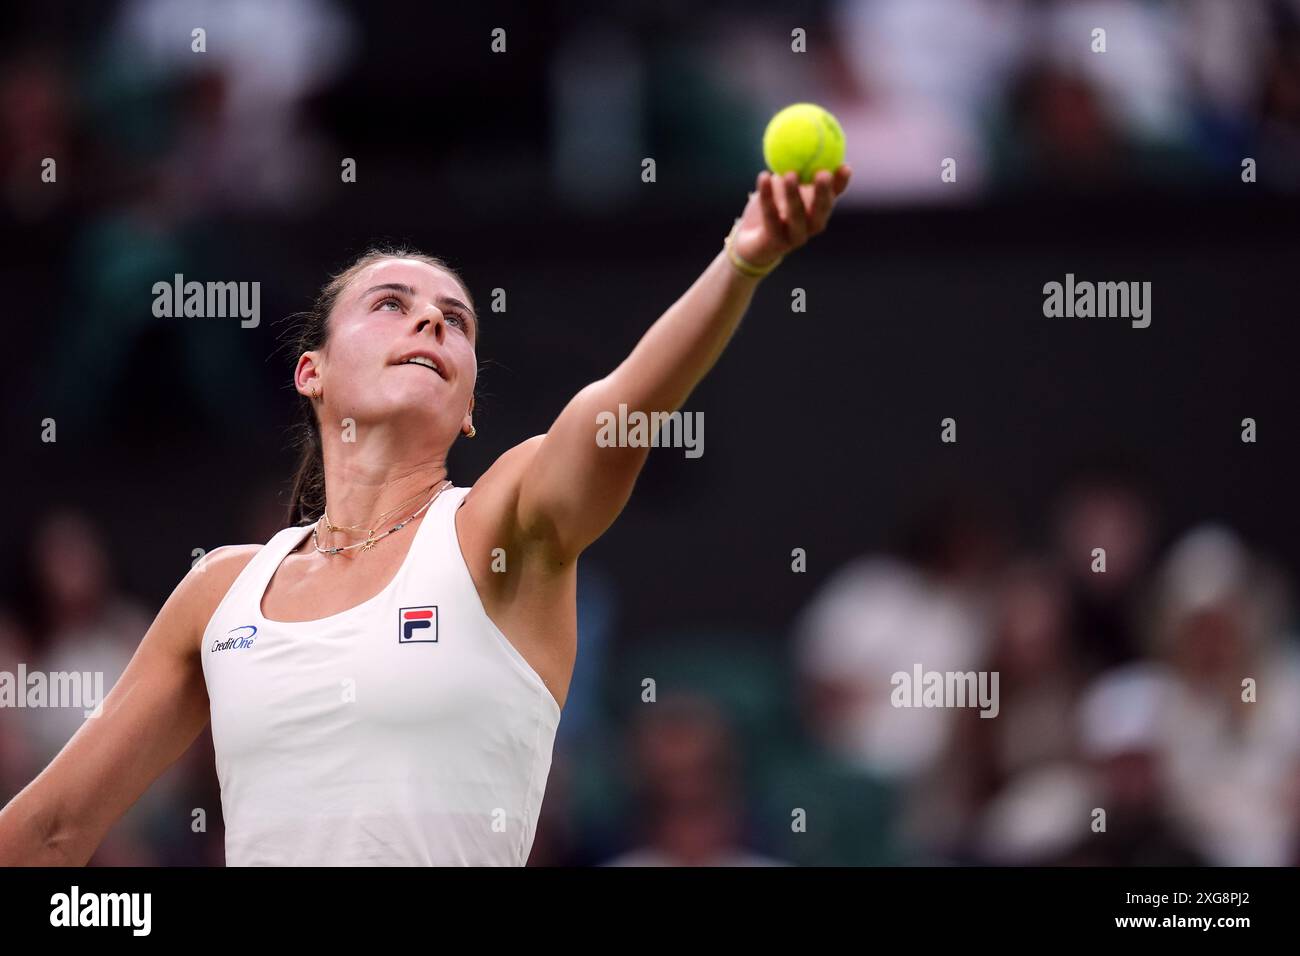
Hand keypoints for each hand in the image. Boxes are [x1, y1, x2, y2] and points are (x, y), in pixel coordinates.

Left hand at [730, 165, 851, 267]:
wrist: (751, 244)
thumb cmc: (771, 208)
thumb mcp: (782, 185)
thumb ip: (793, 165)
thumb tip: (800, 130)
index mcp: (817, 210)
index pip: (834, 196)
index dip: (841, 183)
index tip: (845, 166)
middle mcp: (810, 226)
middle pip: (821, 210)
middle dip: (824, 192)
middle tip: (823, 173)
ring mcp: (794, 237)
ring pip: (797, 216)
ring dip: (794, 195)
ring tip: (791, 174)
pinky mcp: (775, 242)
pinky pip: (770, 217)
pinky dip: (767, 196)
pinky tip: (763, 177)